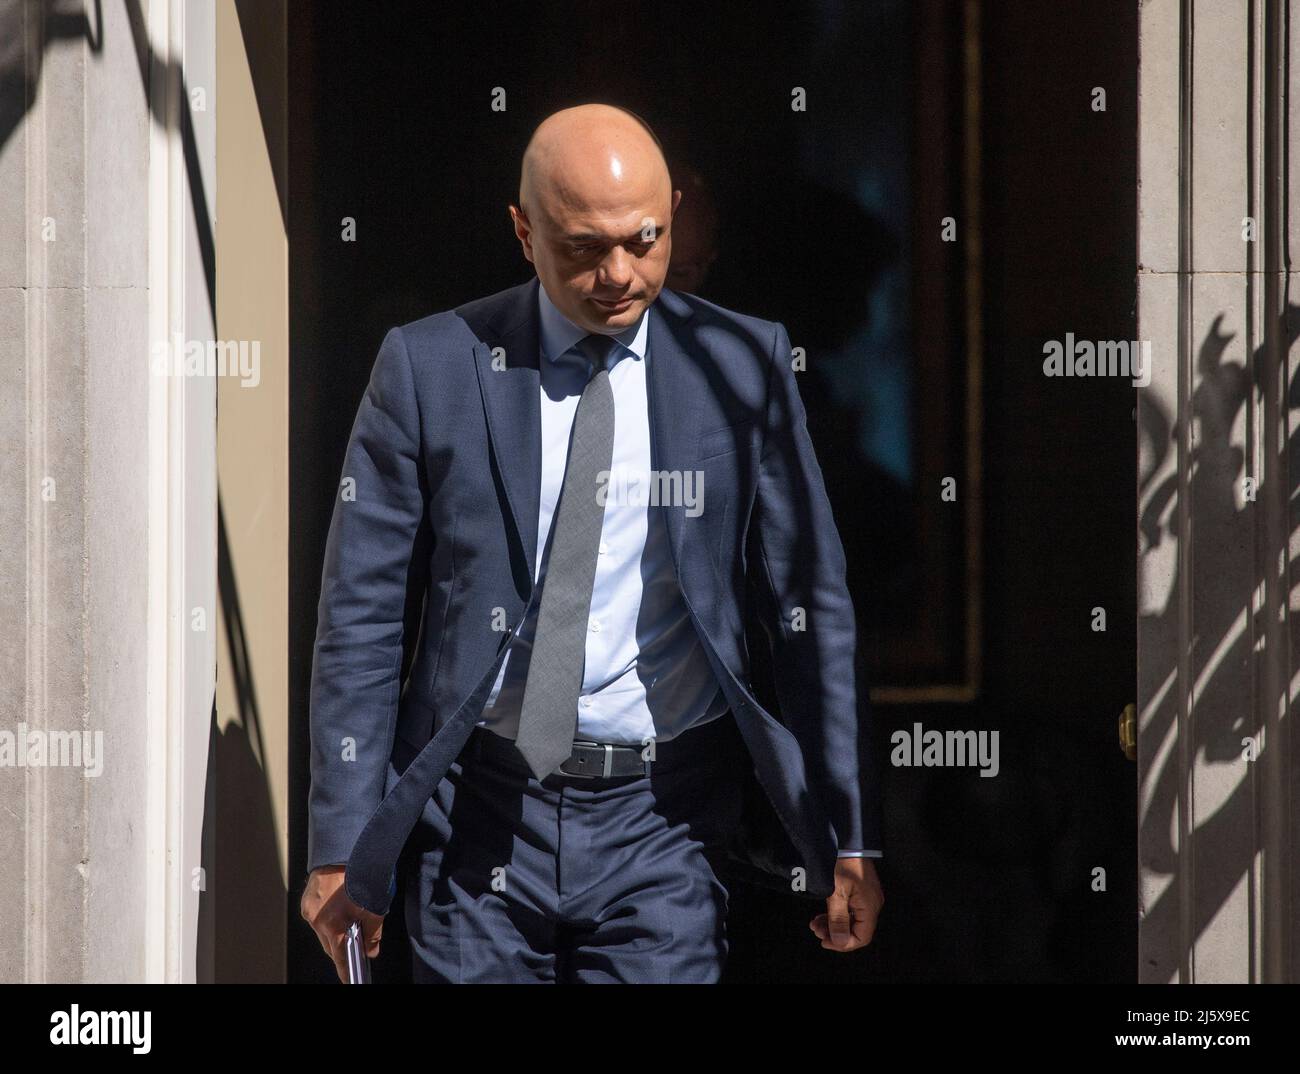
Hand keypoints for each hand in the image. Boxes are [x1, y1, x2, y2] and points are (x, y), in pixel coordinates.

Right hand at [300, 865, 385, 980]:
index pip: (338, 957)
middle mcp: (316, 918)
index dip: (345, 970)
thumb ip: (373, 933)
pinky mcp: (308, 898)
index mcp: (331, 923)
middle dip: (343, 947)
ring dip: (336, 930)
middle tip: (358, 945)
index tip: (349, 978)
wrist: (344, 848)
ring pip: (323, 930)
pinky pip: (319, 916)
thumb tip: (371, 949)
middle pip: (330, 945)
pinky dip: (329, 917)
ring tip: (351, 921)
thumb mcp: (374, 906)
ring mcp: (310, 908)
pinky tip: (341, 908)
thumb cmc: (359, 872)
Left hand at [809, 857, 882, 951]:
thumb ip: (838, 919)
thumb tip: (839, 942)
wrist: (846, 838)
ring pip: (852, 920)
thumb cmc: (841, 863)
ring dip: (833, 924)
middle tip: (815, 929)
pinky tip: (823, 914)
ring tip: (815, 923)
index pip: (862, 937)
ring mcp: (867, 897)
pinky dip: (837, 914)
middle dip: (835, 933)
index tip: (824, 941)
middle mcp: (872, 904)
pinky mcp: (860, 890)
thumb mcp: (836, 892)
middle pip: (856, 930)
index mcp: (870, 906)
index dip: (843, 944)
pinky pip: (850, 909)